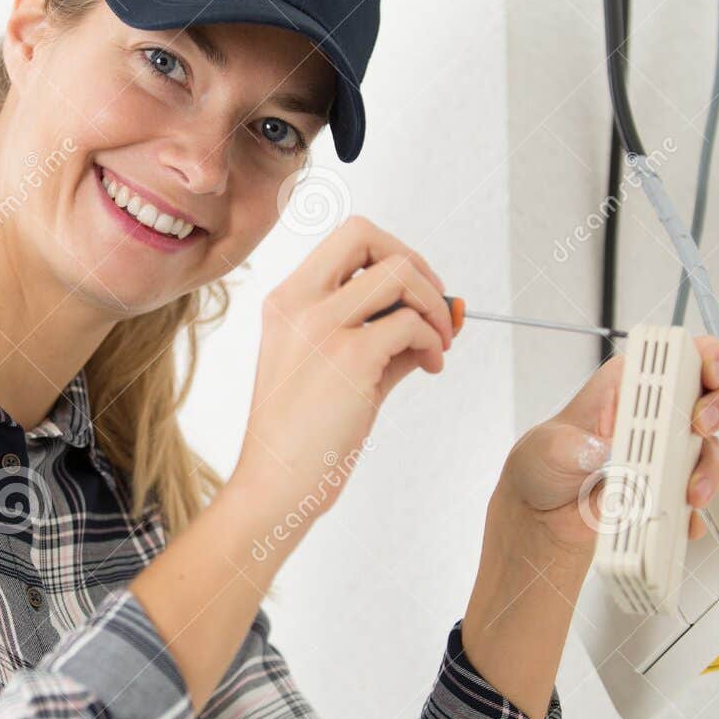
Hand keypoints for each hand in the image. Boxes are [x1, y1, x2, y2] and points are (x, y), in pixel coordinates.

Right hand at [227, 215, 456, 531]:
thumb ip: (383, 336)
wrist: (276, 483)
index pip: (346, 239)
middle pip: (366, 234)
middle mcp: (298, 302)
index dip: (390, 253)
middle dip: (415, 263)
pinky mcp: (348, 356)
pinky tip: (430, 367)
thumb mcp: (338, 371)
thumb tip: (442, 317)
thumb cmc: (303, 436)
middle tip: (435, 304)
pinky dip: (433, 341)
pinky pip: (410, 324)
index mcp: (286, 301)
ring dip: (433, 304)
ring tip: (439, 343)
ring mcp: (320, 326)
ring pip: (398, 273)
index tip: (413, 291)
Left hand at [496, 333, 718, 563]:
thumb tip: (607, 452)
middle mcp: (654, 415)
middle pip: (710, 397)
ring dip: (708, 468)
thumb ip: (578, 448)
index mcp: (627, 387)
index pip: (677, 357)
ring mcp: (667, 453)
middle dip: (718, 408)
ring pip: (711, 450)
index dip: (705, 358)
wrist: (540, 517)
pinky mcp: (671, 490)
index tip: (710, 375)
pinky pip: (698, 499)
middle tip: (701, 426)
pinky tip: (678, 518)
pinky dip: (694, 511)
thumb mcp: (549, 448)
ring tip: (688, 488)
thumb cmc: (543, 466)